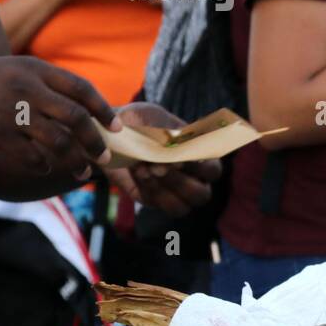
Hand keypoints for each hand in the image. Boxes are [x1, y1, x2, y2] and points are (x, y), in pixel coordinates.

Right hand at [0, 56, 116, 178]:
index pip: (81, 88)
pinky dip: (43, 166)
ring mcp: (11, 111)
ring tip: (83, 172)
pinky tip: (46, 169)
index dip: (103, 110)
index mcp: (35, 68)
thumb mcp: (15, 72)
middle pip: (76, 117)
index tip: (117, 127)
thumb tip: (89, 114)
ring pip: (59, 141)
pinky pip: (32, 157)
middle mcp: (26, 87)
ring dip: (75, 161)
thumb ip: (48, 86)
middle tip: (104, 156)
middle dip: (95, 140)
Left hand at [110, 102, 221, 216]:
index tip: (179, 154)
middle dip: (180, 182)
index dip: (200, 167)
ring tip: (145, 170)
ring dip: (162, 188)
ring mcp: (172, 193)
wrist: (113, 130)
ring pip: (180, 207)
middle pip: (201, 195)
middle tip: (159, 167)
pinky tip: (137, 171)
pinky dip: (146, 187)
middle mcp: (192, 180)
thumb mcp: (155, 117)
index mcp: (201, 159)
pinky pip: (154, 202)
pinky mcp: (151, 199)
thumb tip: (172, 145)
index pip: (212, 171)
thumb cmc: (143, 121)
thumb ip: (166, 131)